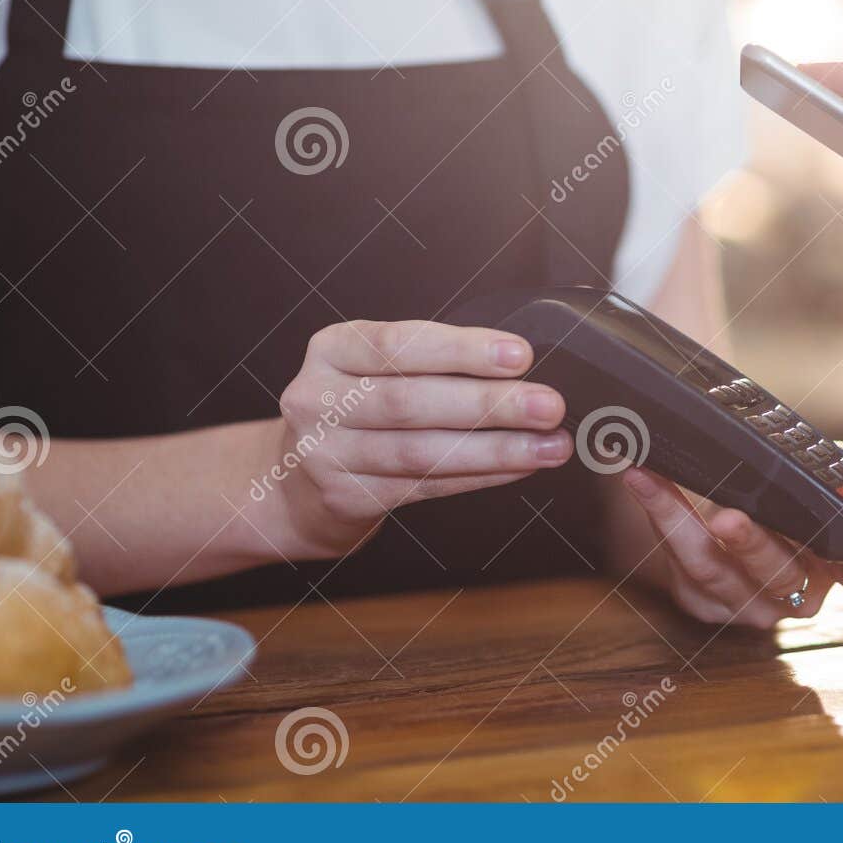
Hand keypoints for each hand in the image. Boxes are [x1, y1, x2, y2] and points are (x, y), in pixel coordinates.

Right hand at [273, 320, 572, 557]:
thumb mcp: (376, 368)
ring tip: (550, 445)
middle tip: (549, 405)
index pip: (399, 344)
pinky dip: (480, 476)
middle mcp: (318, 400)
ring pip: (422, 451)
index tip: (520, 354)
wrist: (291, 480)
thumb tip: (521, 366)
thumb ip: (433, 361)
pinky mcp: (345, 497)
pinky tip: (519, 467)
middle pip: (412, 402)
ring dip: (497, 449)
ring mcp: (325, 453)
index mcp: (332, 350)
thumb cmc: (358, 408)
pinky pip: (425, 486)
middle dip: (490, 404)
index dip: (462, 350)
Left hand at [615, 467, 842, 628]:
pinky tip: (639, 477)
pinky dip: (655, 512)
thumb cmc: (793, 496)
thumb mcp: (825, 477)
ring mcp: (747, 604)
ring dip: (678, 520)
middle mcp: (798, 594)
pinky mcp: (702, 600)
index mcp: (839, 564)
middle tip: (726, 514)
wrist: (738, 510)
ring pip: (713, 567)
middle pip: (776, 573)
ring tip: (653, 479)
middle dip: (750, 543)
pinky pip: (676, 560)